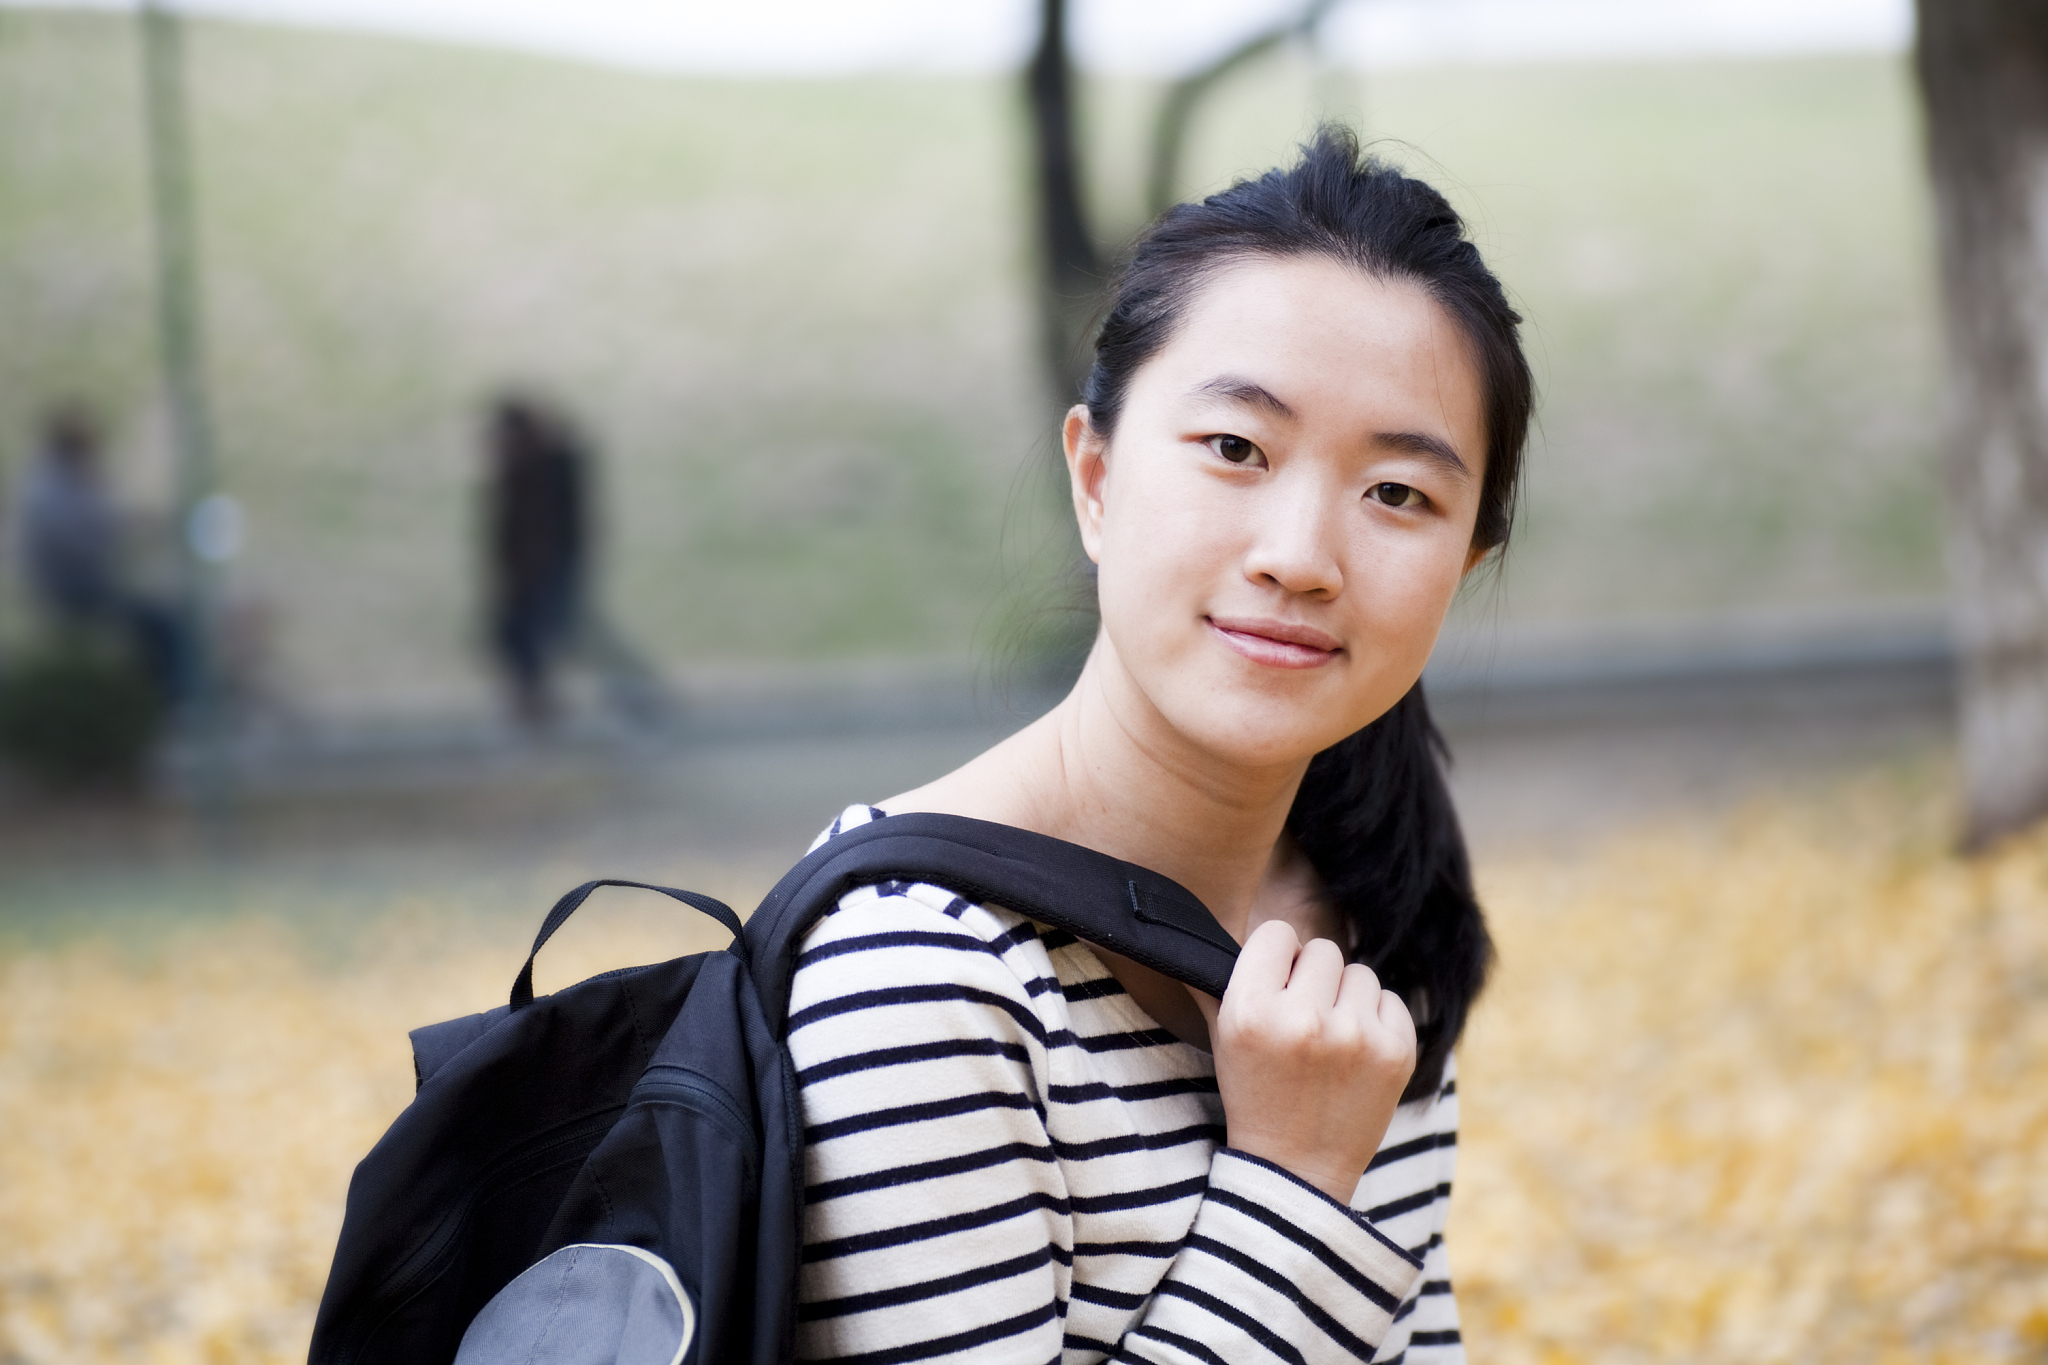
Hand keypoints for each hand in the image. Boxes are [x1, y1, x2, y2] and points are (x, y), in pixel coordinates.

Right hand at [1195, 920, 1416, 1203]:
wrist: (1296, 1170)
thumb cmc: (1254, 1096)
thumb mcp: (1223, 1038)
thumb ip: (1217, 981)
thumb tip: (1204, 930)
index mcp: (1253, 1012)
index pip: (1277, 933)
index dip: (1276, 955)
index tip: (1276, 980)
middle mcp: (1305, 1020)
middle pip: (1322, 949)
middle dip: (1312, 977)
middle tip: (1303, 1014)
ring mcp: (1356, 1037)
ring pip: (1359, 973)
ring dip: (1345, 997)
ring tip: (1329, 1036)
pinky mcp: (1396, 1053)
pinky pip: (1391, 1001)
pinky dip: (1375, 1019)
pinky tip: (1356, 1051)